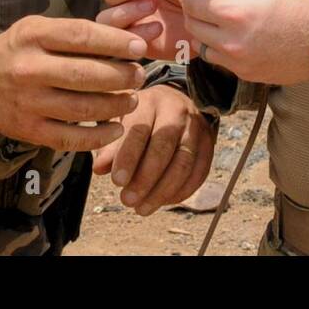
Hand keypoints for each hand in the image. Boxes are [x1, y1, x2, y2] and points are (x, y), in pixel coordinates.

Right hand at [0, 15, 146, 151]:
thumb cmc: (22, 49)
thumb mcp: (40, 28)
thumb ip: (77, 33)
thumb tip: (128, 41)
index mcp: (33, 35)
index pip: (81, 36)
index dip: (115, 42)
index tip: (139, 49)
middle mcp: (28, 69)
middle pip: (84, 75)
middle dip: (121, 77)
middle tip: (140, 76)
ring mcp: (27, 102)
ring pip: (81, 109)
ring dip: (115, 106)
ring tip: (131, 100)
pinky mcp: (28, 130)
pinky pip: (70, 139)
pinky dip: (98, 137)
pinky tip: (116, 128)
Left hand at [92, 84, 215, 214]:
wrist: (174, 101)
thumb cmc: (142, 116)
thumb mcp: (121, 121)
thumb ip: (110, 145)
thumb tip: (100, 168)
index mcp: (151, 102)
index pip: (139, 130)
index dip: (128, 157)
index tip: (117, 181)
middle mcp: (177, 112)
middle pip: (164, 147)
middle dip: (145, 178)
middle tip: (127, 200)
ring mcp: (196, 128)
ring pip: (183, 163)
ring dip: (162, 191)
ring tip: (142, 208)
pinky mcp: (209, 145)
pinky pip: (199, 173)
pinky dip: (181, 192)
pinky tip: (162, 202)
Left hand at [178, 0, 308, 85]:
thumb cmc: (304, 5)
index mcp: (235, 13)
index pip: (191, 2)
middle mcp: (232, 42)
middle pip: (192, 26)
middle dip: (193, 11)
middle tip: (202, 1)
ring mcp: (239, 62)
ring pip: (202, 47)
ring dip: (204, 32)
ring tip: (219, 21)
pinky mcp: (248, 75)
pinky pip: (221, 61)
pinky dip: (221, 48)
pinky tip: (236, 37)